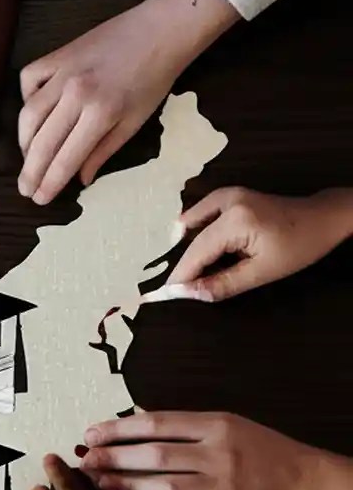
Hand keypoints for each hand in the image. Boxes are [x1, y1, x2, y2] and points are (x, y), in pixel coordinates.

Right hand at [17, 0, 237, 203]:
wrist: (159, 31)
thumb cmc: (154, 79)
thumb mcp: (135, 122)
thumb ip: (104, 151)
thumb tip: (81, 179)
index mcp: (100, 113)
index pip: (65, 158)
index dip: (50, 183)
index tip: (39, 198)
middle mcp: (75, 94)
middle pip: (41, 142)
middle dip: (31, 171)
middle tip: (25, 189)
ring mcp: (62, 73)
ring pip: (28, 114)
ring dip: (24, 142)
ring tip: (27, 158)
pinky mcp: (56, 56)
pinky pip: (28, 80)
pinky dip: (26, 99)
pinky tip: (34, 113)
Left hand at [82, 411, 327, 489]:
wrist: (299, 480)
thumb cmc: (257, 447)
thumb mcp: (223, 422)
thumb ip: (182, 424)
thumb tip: (132, 420)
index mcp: (214, 425)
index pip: (156, 424)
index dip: (119, 429)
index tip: (92, 433)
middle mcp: (216, 454)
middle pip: (155, 456)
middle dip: (116, 458)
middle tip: (88, 460)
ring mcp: (220, 487)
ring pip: (164, 488)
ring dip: (127, 486)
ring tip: (101, 484)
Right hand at [161, 187, 352, 302]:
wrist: (323, 218)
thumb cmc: (299, 246)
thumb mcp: (263, 272)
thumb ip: (224, 283)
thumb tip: (190, 294)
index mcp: (236, 220)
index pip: (197, 252)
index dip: (181, 276)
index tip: (166, 295)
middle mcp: (226, 201)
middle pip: (193, 240)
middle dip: (187, 266)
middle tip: (181, 289)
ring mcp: (226, 195)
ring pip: (193, 225)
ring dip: (190, 249)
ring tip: (193, 272)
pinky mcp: (228, 195)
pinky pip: (200, 214)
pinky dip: (195, 231)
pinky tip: (197, 246)